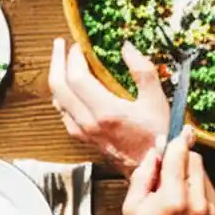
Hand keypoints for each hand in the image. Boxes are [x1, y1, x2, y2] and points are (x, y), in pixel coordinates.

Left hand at [48, 39, 167, 175]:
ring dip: (57, 78)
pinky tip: (68, 89)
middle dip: (56, 61)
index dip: (74, 57)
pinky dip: (62, 97)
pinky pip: (63, 114)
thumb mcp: (156, 100)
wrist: (153, 169)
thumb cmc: (157, 135)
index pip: (76, 77)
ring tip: (61, 62)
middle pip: (59, 87)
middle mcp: (89, 123)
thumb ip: (143, 71)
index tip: (79, 44)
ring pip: (58, 101)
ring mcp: (83, 132)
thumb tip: (127, 47)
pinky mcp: (83, 139)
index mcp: (106, 112)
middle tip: (59, 45)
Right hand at [123, 128, 214, 214]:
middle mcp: (195, 201)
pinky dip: (194, 187)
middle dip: (179, 157)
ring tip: (171, 192)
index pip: (179, 153)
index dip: (175, 140)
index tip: (175, 131)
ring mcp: (209, 208)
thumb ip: (143, 175)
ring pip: (202, 171)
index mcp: (173, 198)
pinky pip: (206, 187)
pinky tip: (181, 203)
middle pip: (194, 158)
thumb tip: (153, 152)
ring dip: (187, 172)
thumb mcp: (131, 208)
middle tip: (164, 170)